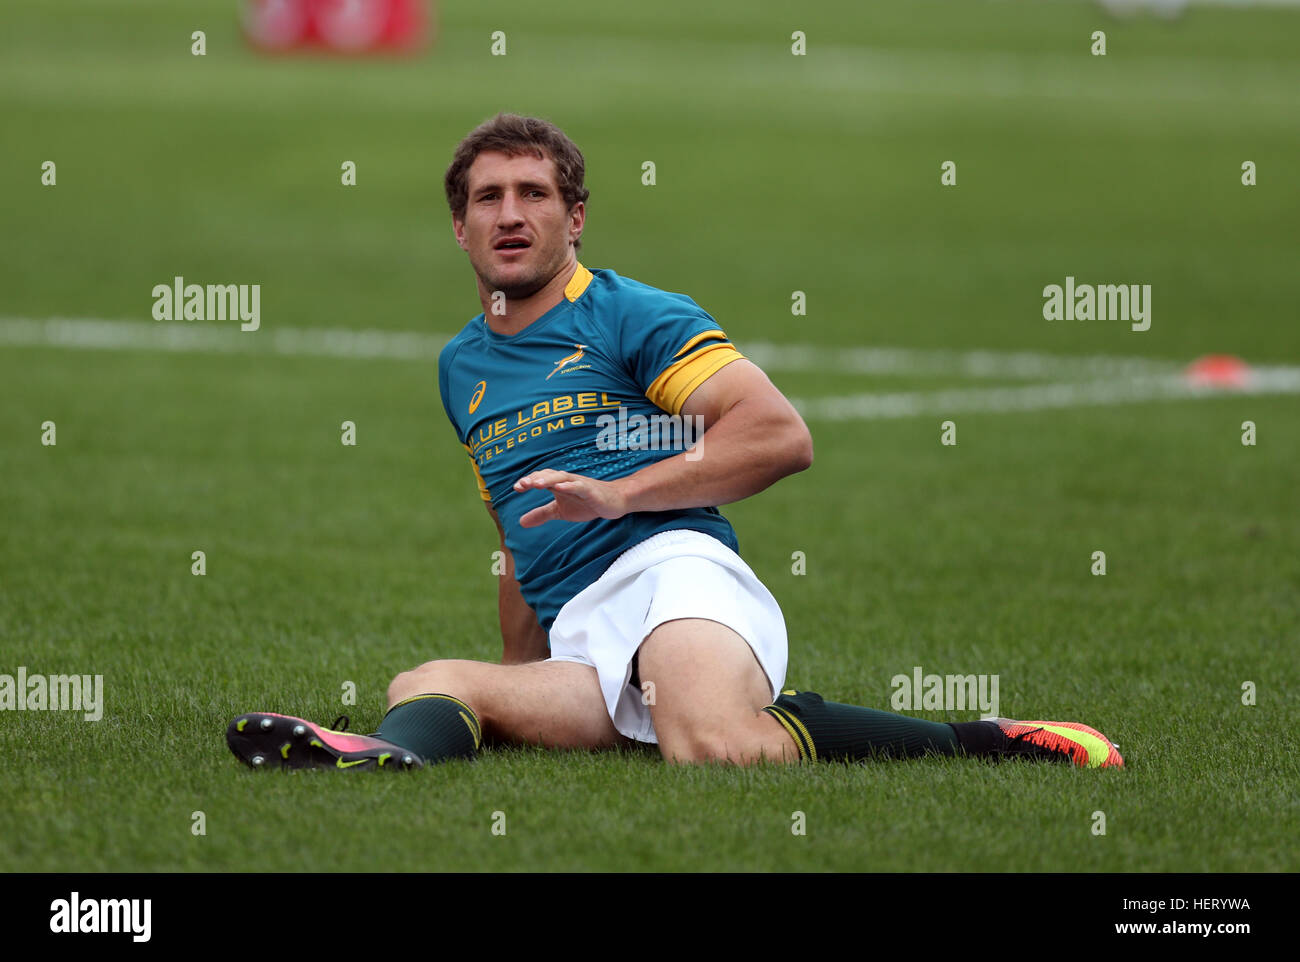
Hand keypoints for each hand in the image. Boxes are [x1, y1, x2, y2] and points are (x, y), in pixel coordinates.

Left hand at [514, 469, 628, 526]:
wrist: (614, 502)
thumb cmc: (587, 503)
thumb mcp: (560, 511)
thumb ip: (542, 514)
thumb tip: (521, 522)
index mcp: (558, 484)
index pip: (541, 479)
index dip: (529, 481)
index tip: (517, 487)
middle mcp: (567, 481)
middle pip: (549, 475)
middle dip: (535, 478)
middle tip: (522, 484)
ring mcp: (580, 484)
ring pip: (562, 477)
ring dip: (548, 479)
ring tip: (536, 484)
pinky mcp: (591, 491)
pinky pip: (579, 486)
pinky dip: (569, 486)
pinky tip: (559, 487)